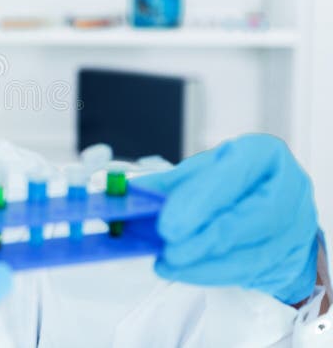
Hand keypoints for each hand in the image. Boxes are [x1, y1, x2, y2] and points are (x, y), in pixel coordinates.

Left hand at [133, 133, 318, 304]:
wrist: (276, 210)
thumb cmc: (236, 184)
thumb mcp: (204, 171)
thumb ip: (172, 182)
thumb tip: (134, 192)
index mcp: (263, 155)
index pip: (232, 177)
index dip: (200, 202)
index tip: (168, 224)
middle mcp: (288, 188)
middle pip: (246, 218)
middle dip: (202, 238)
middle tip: (167, 249)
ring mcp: (295, 226)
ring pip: (249, 251)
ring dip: (203, 262)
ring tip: (168, 263)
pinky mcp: (292, 258)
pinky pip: (250, 271)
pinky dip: (212, 274)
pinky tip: (185, 271)